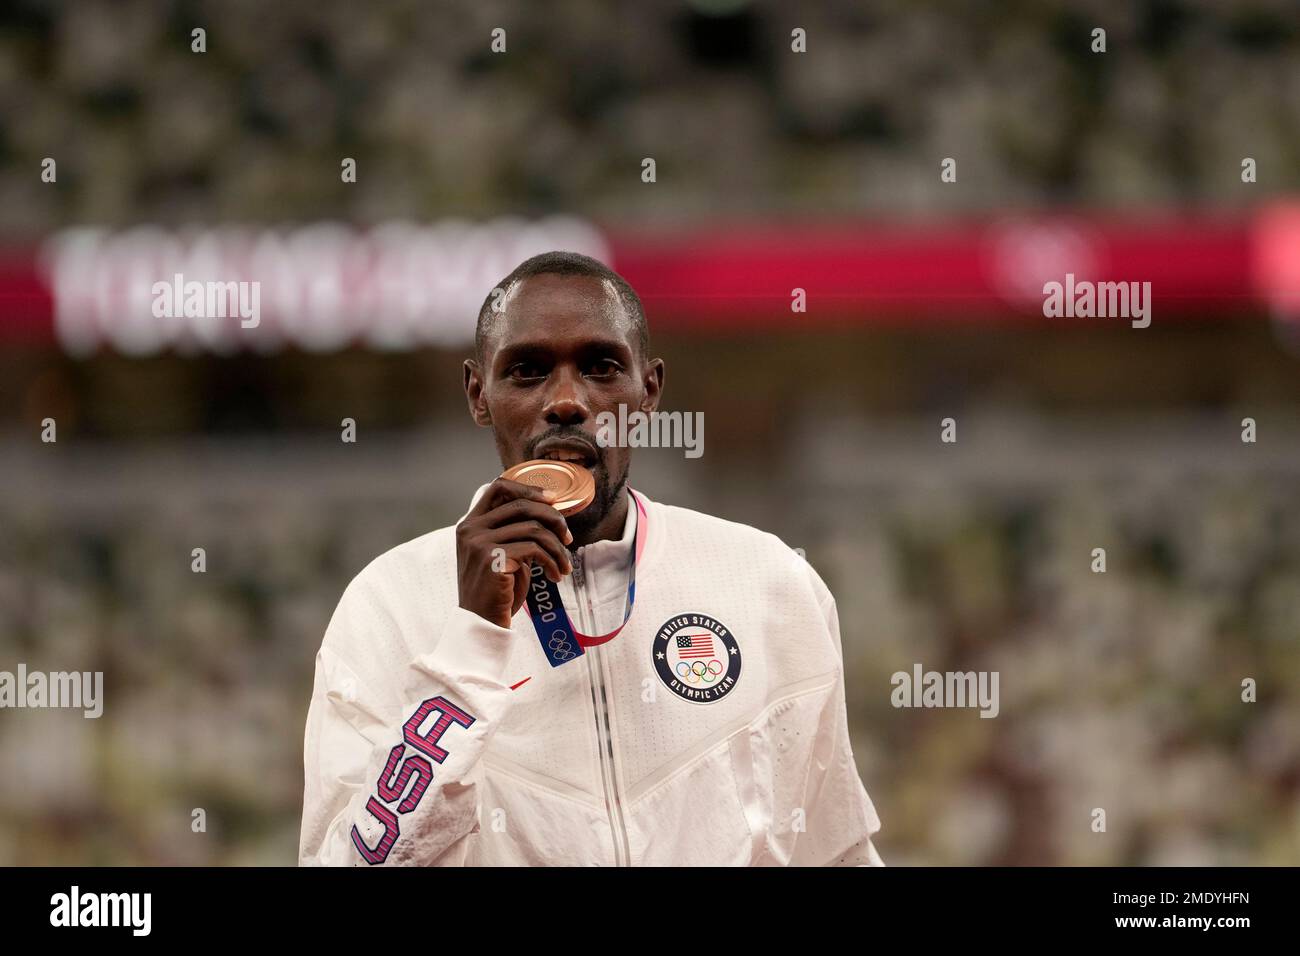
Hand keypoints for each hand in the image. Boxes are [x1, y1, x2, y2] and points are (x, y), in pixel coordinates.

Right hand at [456, 478, 573, 628]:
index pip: (498, 488)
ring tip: (564, 566)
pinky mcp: (492, 559)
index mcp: (470, 524)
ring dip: (557, 548)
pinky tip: (555, 575)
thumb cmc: (497, 591)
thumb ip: (515, 532)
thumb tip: (551, 511)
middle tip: (568, 539)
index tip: (553, 500)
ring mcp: (479, 543)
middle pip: (522, 505)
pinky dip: (552, 562)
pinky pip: (534, 549)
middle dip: (553, 519)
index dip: (529, 488)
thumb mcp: (503, 554)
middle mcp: (471, 529)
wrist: (481, 624)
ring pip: (533, 529)